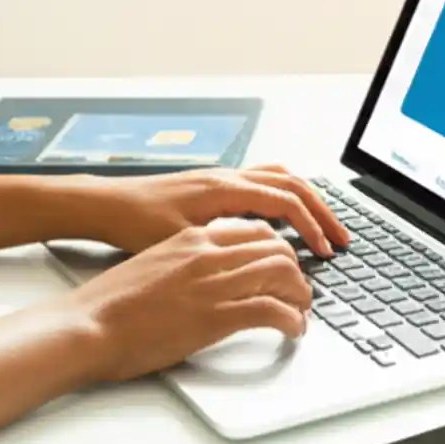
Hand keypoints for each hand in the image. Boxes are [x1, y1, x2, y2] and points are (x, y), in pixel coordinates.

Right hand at [70, 219, 311, 382]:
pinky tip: (292, 331)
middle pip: (276, 248)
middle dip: (298, 271)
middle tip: (301, 293)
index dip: (278, 249)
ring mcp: (213, 283)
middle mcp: (208, 253)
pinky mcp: (216, 315)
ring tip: (301, 313)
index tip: (284, 267)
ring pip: (283, 273)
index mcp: (192, 238)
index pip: (255, 230)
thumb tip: (200, 279)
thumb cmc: (109, 304)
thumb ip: (182, 264)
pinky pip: (273, 310)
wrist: (87, 325)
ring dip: (301, 295)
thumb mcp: (151, 266)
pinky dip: (291, 321)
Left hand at [95, 164, 349, 256]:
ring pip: (278, 179)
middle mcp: (227, 177)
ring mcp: (220, 179)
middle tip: (342, 238)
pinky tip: (282, 221)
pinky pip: (260, 183)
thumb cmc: (133, 222)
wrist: (102, 204)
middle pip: (292, 185)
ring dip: (305, 202)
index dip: (313, 227)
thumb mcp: (183, 241)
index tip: (327, 252)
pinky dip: (282, 199)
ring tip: (321, 226)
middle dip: (322, 212)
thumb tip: (264, 266)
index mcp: (225, 189)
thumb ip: (225, 249)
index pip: (286, 201)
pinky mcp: (211, 187)